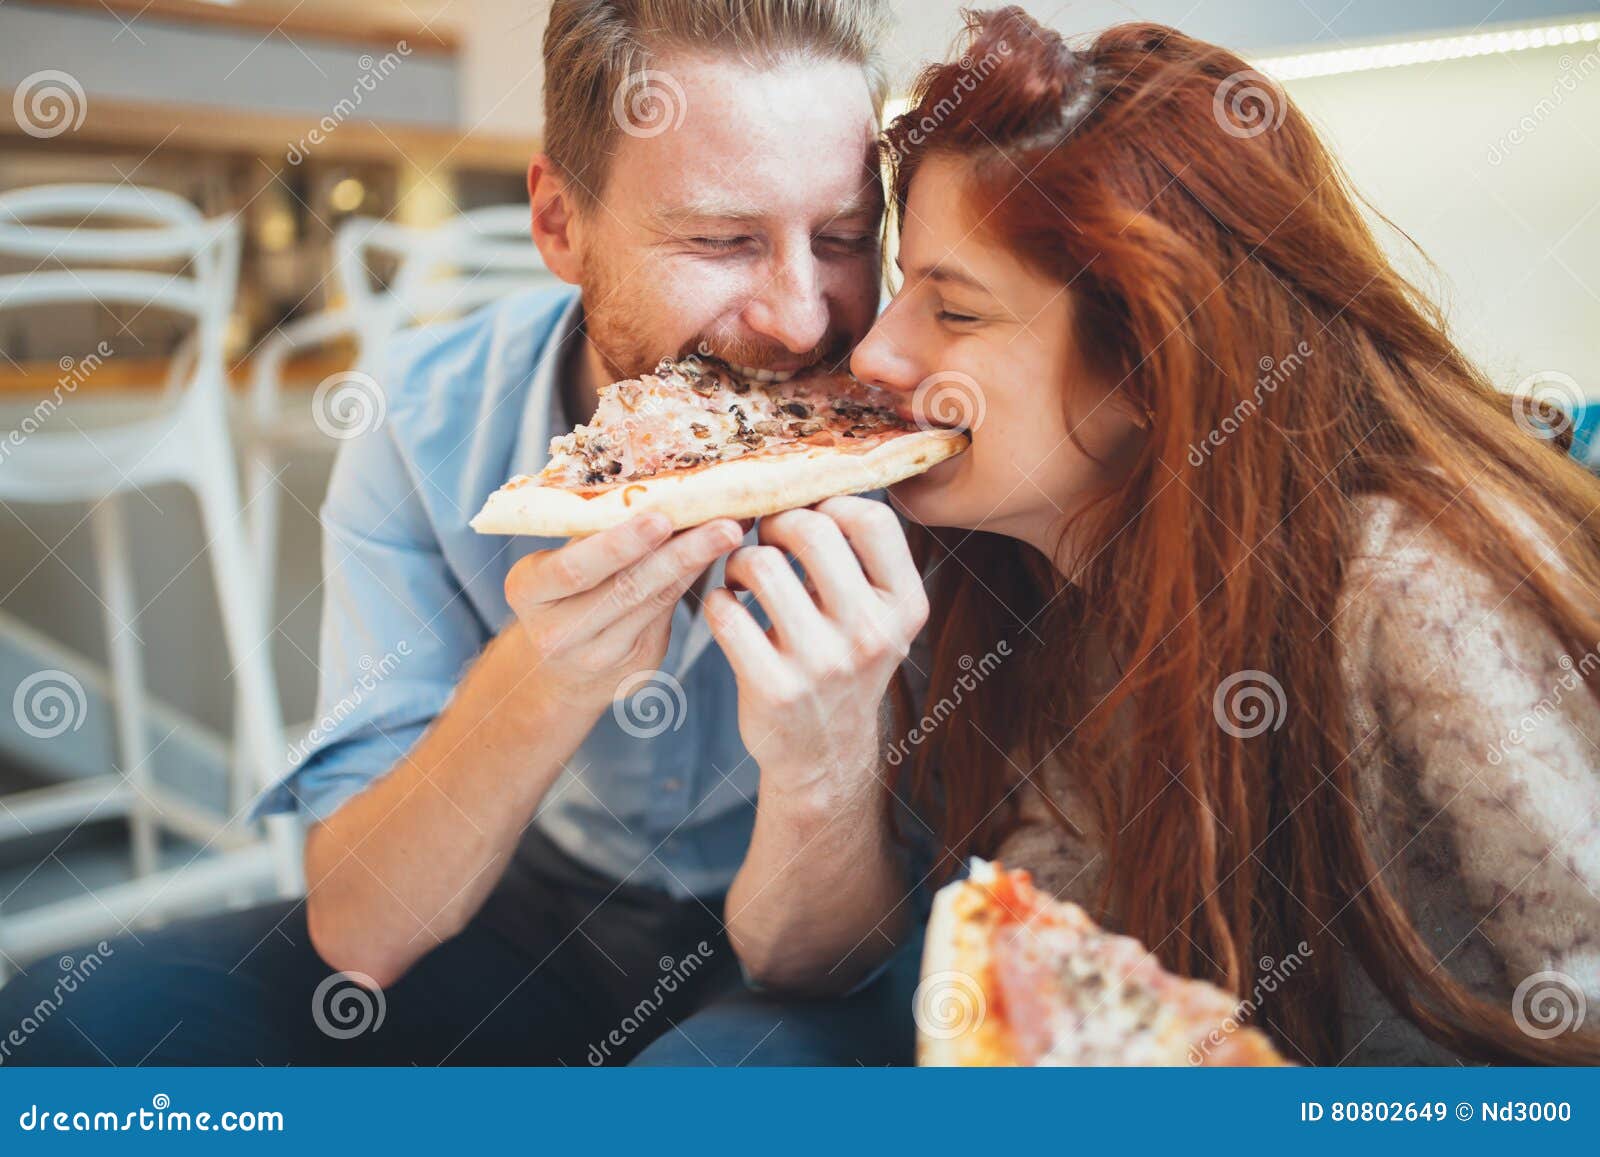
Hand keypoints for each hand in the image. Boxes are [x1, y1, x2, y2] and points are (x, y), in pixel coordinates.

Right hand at [504, 512, 742, 714]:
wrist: (556, 671)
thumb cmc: (558, 594)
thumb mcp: (552, 565)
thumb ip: (591, 535)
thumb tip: (656, 481)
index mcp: (528, 591)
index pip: (573, 569)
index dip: (618, 545)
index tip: (660, 518)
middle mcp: (559, 631)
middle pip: (626, 588)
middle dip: (680, 552)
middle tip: (724, 523)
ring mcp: (598, 655)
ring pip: (655, 601)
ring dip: (699, 562)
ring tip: (734, 529)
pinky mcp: (635, 665)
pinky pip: (669, 615)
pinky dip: (696, 580)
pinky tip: (723, 555)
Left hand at [706, 496, 928, 809]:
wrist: (823, 753)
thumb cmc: (841, 663)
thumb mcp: (875, 618)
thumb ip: (857, 561)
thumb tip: (807, 481)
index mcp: (904, 607)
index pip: (870, 518)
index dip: (827, 503)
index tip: (807, 518)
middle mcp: (872, 634)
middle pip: (810, 529)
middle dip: (775, 523)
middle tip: (763, 539)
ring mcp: (823, 664)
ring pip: (761, 565)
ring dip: (739, 562)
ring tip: (742, 578)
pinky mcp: (774, 689)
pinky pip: (726, 612)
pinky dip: (718, 603)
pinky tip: (729, 613)